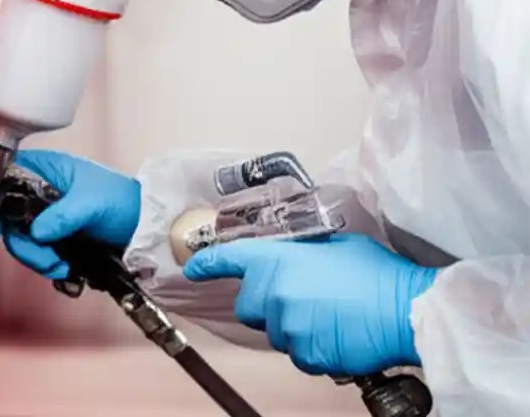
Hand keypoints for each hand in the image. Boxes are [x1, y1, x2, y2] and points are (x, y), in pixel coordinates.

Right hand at [0, 139, 139, 280]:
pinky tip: (63, 271)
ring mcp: (40, 214)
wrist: (143, 229)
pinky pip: (32, 252)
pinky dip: (43, 264)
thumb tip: (38, 232)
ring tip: (58, 266)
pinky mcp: (48, 237)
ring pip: (15, 236)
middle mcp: (35, 189)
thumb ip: (64, 215)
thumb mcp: (93, 203)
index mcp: (41, 167)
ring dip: (31, 256)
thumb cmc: (121, 201)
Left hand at [184, 233, 439, 375]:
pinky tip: (337, 334)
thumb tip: (293, 257)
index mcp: (277, 259)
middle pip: (248, 306)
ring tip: (329, 316)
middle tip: (299, 298)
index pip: (229, 259)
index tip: (193, 269)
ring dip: (292, 326)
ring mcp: (286, 327)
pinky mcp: (305, 355)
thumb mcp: (335, 245)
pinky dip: (312, 347)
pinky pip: (298, 354)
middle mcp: (272, 293)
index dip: (207, 264)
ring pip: (274, 333)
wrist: (406, 310)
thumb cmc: (376, 273)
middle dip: (265, 304)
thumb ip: (302, 251)